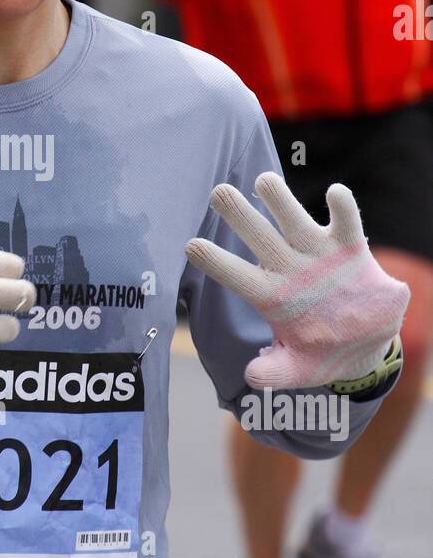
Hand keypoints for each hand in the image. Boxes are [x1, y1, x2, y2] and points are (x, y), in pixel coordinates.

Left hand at [184, 172, 408, 388]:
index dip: (215, 262)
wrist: (367, 344)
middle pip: (259, 237)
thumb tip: (252, 378)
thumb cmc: (322, 353)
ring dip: (281, 200)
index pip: (237, 275)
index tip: (190, 245)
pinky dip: (342, 207)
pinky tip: (334, 193)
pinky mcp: (350, 249)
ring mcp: (318, 254)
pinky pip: (346, 222)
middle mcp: (289, 266)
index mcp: (271, 295)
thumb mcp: (297, 369)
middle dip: (239, 214)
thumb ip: (274, 371)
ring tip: (264, 179)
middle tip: (218, 192)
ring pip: (295, 220)